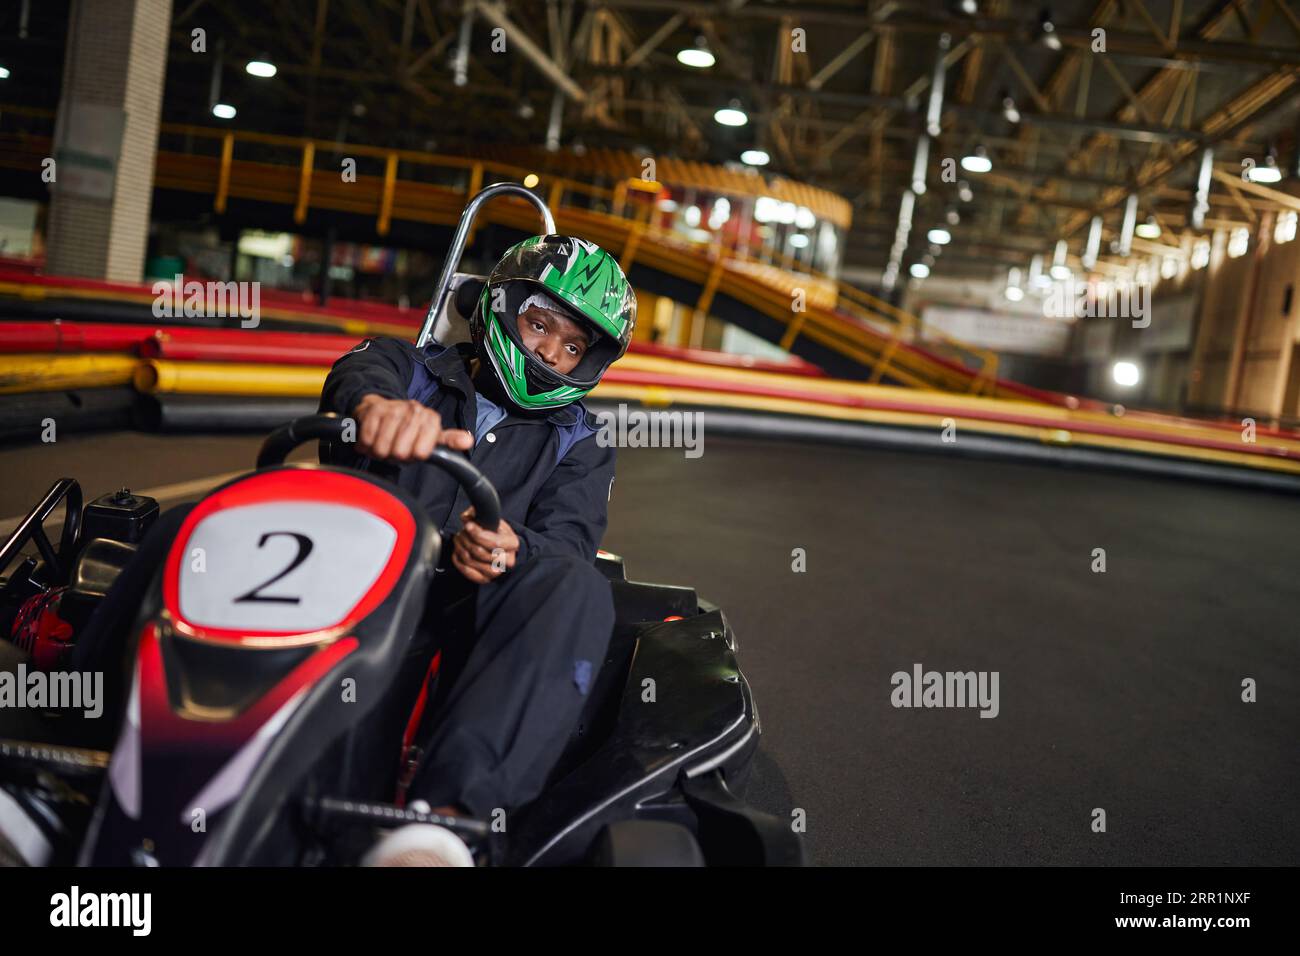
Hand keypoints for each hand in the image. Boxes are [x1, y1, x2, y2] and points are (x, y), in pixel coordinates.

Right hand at [352, 394, 472, 461]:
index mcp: (431, 418)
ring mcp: (393, 409)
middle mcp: (414, 410)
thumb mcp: (432, 437)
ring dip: (380, 451)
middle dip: (395, 455)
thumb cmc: (408, 430)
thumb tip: (467, 441)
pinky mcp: (373, 411)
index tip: (414, 451)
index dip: (414, 456)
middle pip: (401, 452)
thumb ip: (449, 441)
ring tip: (385, 444)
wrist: (381, 409)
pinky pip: (368, 440)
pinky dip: (367, 445)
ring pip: (383, 448)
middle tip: (396, 448)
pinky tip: (373, 438)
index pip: (423, 452)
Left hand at [451, 507, 519, 583]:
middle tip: (461, 531)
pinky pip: (466, 571)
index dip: (478, 534)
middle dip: (466, 539)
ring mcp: (496, 573)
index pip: (495, 542)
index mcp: (513, 544)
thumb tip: (466, 517)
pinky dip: (458, 560)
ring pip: (471, 561)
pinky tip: (457, 551)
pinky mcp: (485, 579)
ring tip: (458, 538)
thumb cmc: (499, 535)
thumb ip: (481, 516)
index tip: (468, 525)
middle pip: (480, 551)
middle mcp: (507, 561)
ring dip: (460, 547)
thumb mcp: (495, 521)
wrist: (504, 551)